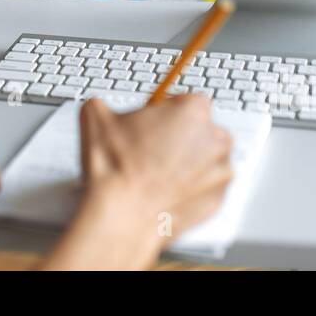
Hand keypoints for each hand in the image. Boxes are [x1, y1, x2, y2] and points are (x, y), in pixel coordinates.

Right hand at [43, 94, 233, 268]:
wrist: (120, 215)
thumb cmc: (116, 169)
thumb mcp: (96, 116)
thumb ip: (105, 105)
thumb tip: (100, 108)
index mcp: (193, 111)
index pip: (187, 100)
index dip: (166, 110)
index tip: (153, 121)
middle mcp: (215, 140)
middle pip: (202, 129)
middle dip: (181, 137)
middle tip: (152, 148)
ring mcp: (220, 173)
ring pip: (207, 160)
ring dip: (189, 163)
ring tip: (157, 173)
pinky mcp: (217, 201)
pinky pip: (206, 189)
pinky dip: (190, 190)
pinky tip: (164, 191)